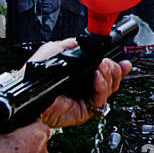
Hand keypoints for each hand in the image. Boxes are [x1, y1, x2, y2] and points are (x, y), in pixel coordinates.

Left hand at [18, 39, 132, 128]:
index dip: (118, 68)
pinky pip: (101, 99)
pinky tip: (95, 78)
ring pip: (110, 88)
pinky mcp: (85, 110)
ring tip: (99, 68)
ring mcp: (86, 98)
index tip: (124, 63)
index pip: (107, 71)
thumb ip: (73, 45)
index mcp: (82, 74)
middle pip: (113, 79)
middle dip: (114, 69)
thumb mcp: (56, 50)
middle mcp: (87, 87)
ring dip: (108, 75)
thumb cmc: (36, 73)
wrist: (29, 89)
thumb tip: (86, 42)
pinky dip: (102, 86)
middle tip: (106, 63)